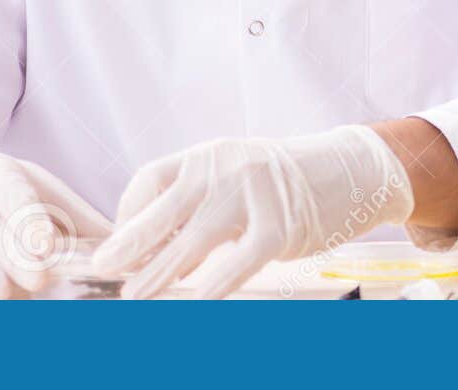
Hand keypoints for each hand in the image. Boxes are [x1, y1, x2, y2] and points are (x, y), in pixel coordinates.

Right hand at [0, 151, 111, 298]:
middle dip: (13, 256)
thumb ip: (82, 221)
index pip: (19, 199)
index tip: (47, 245)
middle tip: (38, 282)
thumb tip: (123, 247)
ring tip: (1, 294)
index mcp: (4, 177)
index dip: (32, 222)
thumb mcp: (49, 192)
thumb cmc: (14, 190)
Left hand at [93, 125, 413, 298]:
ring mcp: (255, 194)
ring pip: (195, 239)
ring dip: (160, 271)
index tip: (116, 246)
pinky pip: (238, 261)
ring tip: (136, 296)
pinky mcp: (281, 225)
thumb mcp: (235, 182)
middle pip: (166, 207)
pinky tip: (197, 303)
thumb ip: (197, 209)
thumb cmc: (284, 184)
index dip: (128, 215)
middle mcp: (227, 167)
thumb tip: (149, 254)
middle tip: (104, 268)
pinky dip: (214, 285)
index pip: (151, 179)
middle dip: (130, 242)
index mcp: (210, 155)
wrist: (353, 171)